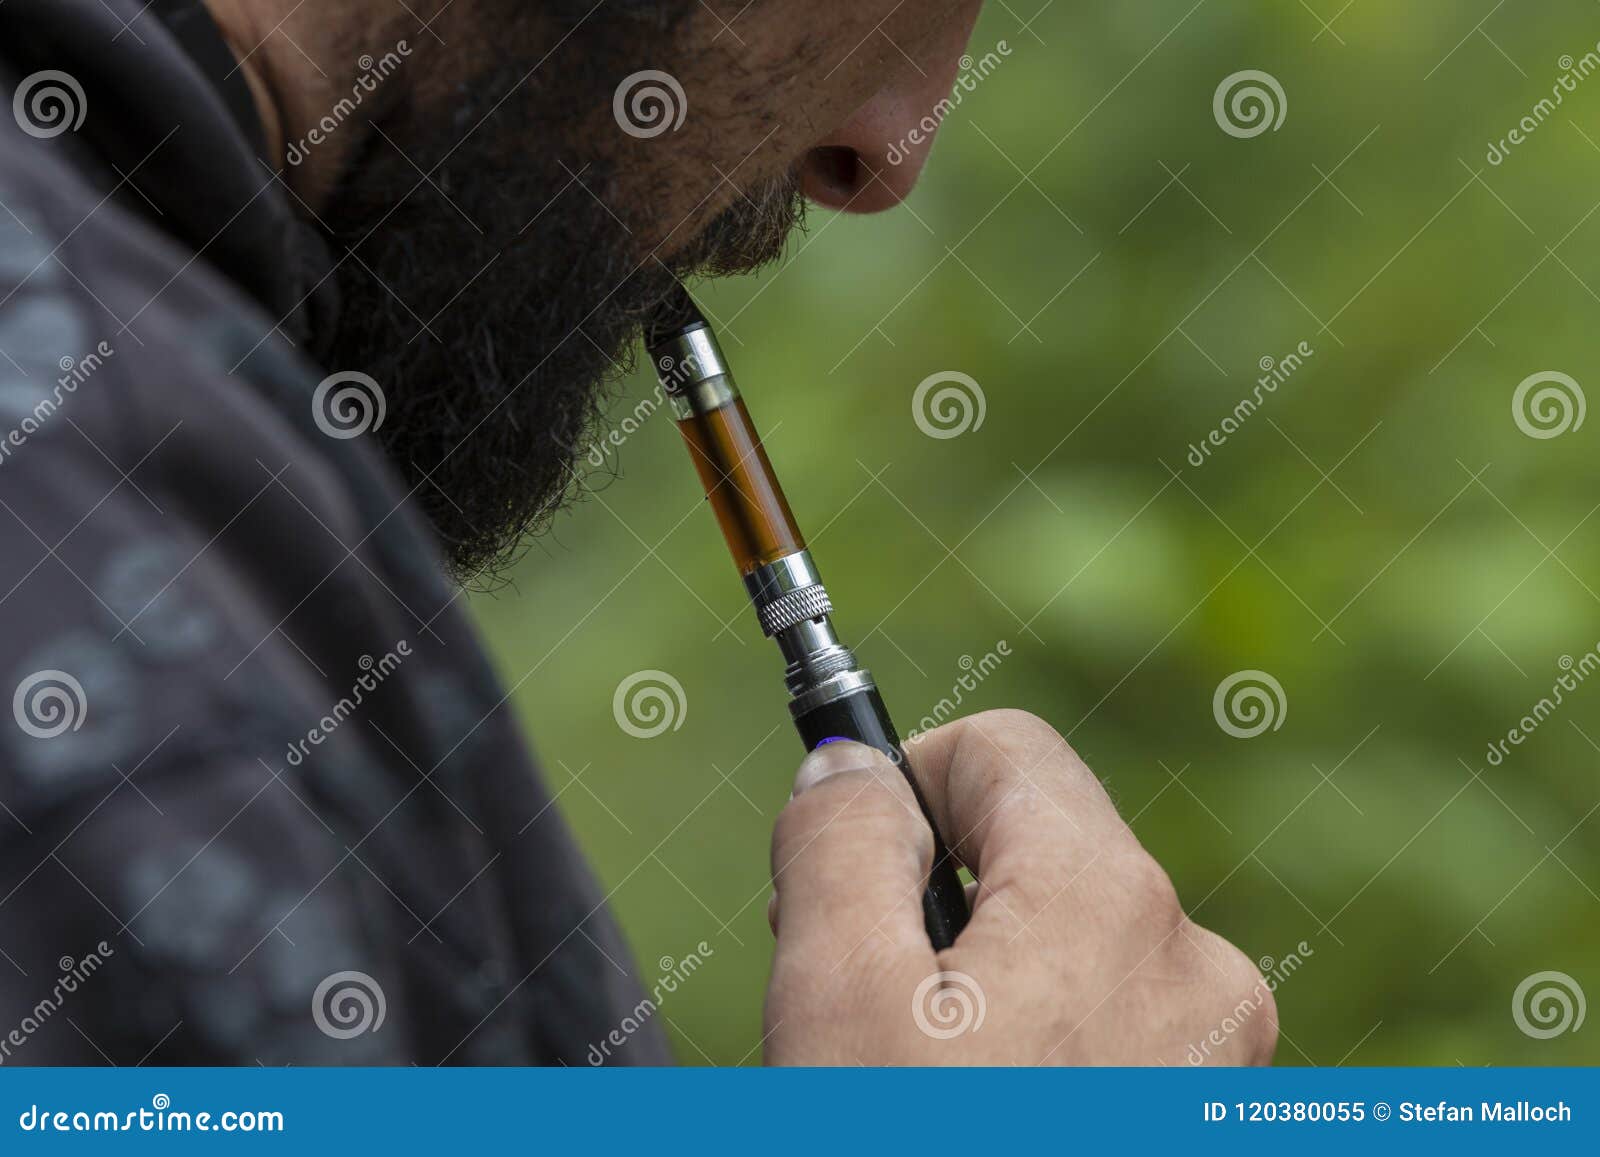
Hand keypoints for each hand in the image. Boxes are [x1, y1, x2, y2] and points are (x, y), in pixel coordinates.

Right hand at [763, 710, 1276, 1064]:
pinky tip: (987, 1102)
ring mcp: (1218, 1054)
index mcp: (1111, 903)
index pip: (1003, 748)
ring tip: (923, 1074)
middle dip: (944, 896)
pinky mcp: (1209, 1112)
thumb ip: (838, 844)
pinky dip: (1043, 1043)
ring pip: (1070, 945)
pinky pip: (1112, 1025)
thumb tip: (847, 765)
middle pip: (1037, 849)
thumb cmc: (910, 1156)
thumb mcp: (836, 996)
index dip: (907, 787)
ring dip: (989, 979)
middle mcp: (1195, 965)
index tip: (849, 874)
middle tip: (867, 1004)